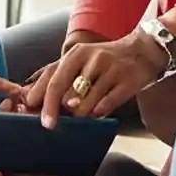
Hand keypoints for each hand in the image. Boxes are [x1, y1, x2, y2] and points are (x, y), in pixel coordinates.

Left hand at [24, 31, 164, 127]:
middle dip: (54, 110)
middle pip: (65, 91)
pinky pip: (106, 105)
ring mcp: (110, 70)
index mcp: (76, 54)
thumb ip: (59, 77)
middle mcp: (92, 59)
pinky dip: (99, 112)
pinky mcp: (127, 82)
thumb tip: (32, 98)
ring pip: (85, 103)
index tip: (34, 114)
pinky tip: (98, 111)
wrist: (143, 51)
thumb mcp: (80, 60)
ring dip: (80, 113)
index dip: (41, 99)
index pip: (53, 78)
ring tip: (83, 111)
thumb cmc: (104, 60)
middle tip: (50, 124)